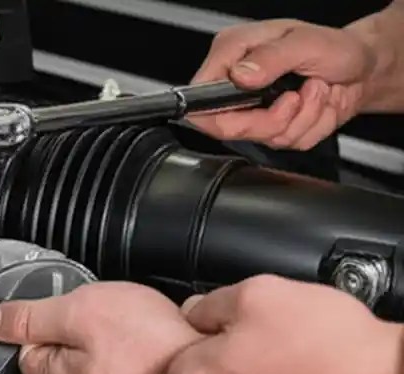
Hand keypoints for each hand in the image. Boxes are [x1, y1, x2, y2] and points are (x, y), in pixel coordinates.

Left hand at [0, 283, 202, 373]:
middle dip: (73, 335)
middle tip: (102, 319)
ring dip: (101, 344)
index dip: (44, 325)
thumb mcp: (77, 312)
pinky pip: (114, 372)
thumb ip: (30, 318)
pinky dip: (124, 356)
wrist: (206, 355)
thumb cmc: (149, 339)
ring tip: (125, 331)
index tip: (65, 313)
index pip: (25, 354)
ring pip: (87, 365)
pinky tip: (140, 345)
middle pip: (56, 361)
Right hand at [188, 19, 377, 148]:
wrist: (362, 67)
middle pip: (229, 128)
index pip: (199, 98)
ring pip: (263, 139)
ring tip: (313, 91)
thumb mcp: (306, 42)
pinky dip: (311, 127)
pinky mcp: (273, 128)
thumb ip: (271, 56)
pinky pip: (286, 144)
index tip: (255, 107)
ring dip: (301, 119)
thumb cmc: (335, 47)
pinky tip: (314, 105)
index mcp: (232, 55)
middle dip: (272, 119)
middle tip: (296, 97)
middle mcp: (237, 84)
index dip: (219, 113)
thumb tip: (241, 74)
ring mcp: (254, 109)